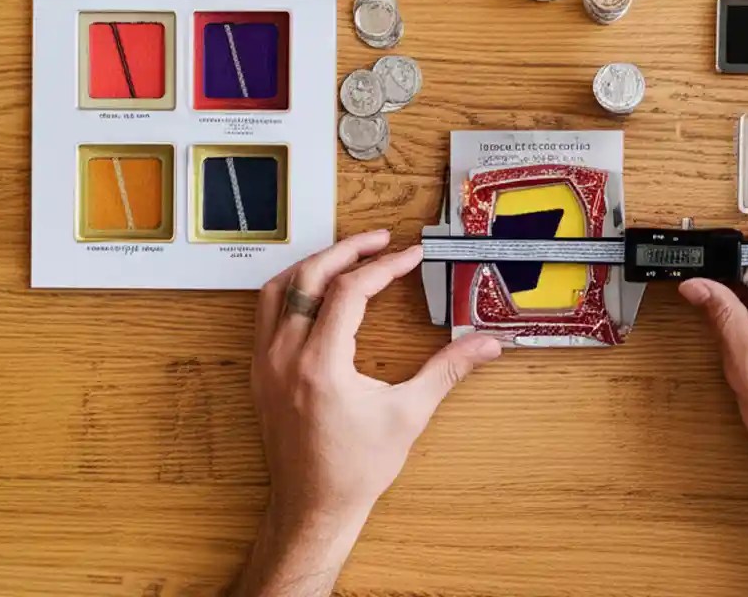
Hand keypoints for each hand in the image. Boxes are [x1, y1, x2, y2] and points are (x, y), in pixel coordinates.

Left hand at [234, 229, 501, 595]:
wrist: (313, 507)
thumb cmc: (356, 469)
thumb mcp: (409, 415)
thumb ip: (448, 370)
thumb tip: (487, 345)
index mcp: (321, 365)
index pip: (349, 291)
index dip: (384, 266)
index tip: (409, 255)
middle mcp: (285, 357)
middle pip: (309, 277)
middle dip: (347, 250)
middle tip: (381, 240)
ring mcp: (266, 363)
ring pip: (279, 289)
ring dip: (314, 264)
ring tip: (348, 255)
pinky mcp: (260, 372)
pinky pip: (267, 313)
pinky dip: (293, 290)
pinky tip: (318, 291)